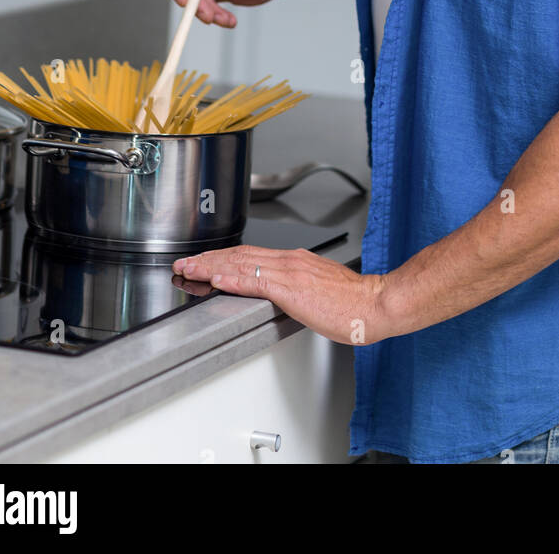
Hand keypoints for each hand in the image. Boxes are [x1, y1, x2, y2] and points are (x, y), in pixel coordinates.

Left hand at [172, 245, 388, 345]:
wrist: (374, 303)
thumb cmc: (353, 302)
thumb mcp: (319, 288)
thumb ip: (297, 286)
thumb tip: (283, 293)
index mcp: (295, 260)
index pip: (249, 255)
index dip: (222, 257)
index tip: (202, 260)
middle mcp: (289, 260)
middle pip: (240, 255)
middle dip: (208, 258)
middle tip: (185, 262)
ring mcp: (289, 272)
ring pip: (241, 264)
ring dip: (211, 265)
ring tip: (190, 268)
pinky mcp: (292, 289)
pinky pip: (255, 281)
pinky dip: (233, 278)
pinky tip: (217, 278)